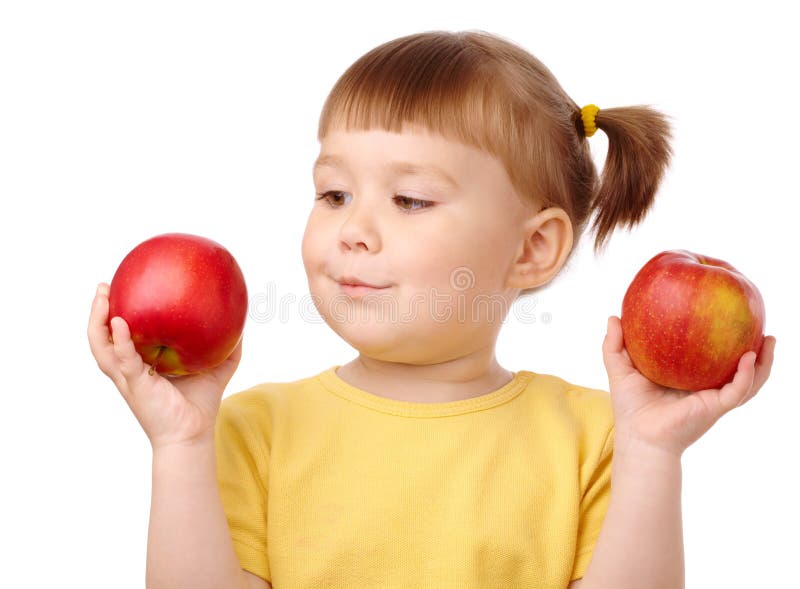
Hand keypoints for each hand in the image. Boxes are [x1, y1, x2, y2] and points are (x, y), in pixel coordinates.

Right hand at [87, 283, 241, 449]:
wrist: (193, 434)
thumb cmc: (200, 404)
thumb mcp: (217, 368)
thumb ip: (228, 347)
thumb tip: (242, 323)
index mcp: (141, 363)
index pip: (121, 334)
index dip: (116, 313)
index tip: (120, 288)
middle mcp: (129, 369)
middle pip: (101, 337)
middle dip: (98, 311)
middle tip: (103, 287)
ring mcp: (128, 378)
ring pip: (102, 347)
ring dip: (98, 321)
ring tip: (103, 298)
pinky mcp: (135, 386)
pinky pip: (123, 360)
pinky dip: (120, 340)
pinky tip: (121, 323)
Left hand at [601, 315, 775, 457]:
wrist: (638, 436)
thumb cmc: (629, 407)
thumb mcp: (620, 369)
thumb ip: (615, 344)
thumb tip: (614, 316)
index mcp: (688, 377)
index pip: (710, 356)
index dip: (721, 339)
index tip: (726, 316)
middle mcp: (705, 386)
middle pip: (736, 367)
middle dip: (754, 349)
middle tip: (760, 326)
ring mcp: (713, 397)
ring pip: (748, 380)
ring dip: (763, 362)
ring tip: (769, 341)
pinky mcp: (715, 407)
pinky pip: (737, 390)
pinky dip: (747, 375)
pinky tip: (749, 358)